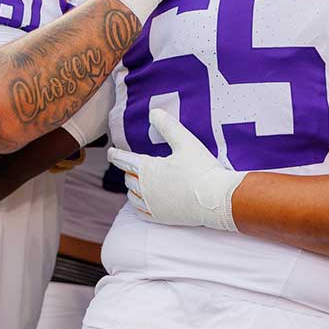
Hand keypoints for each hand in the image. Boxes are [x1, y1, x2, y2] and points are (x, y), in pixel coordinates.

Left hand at [107, 109, 245, 229]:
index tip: (111, 152)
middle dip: (128, 170)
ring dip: (132, 187)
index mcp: (147, 169)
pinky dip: (137, 205)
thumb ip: (168, 126)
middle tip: (131, 165)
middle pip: (128, 178)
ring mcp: (152, 205)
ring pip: (132, 196)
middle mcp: (145, 188)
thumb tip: (153, 112)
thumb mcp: (186, 141)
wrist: (217, 199)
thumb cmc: (202, 169)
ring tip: (135, 183)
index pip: (124, 160)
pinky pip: (140, 212)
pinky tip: (141, 203)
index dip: (115, 155)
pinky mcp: (161, 217)